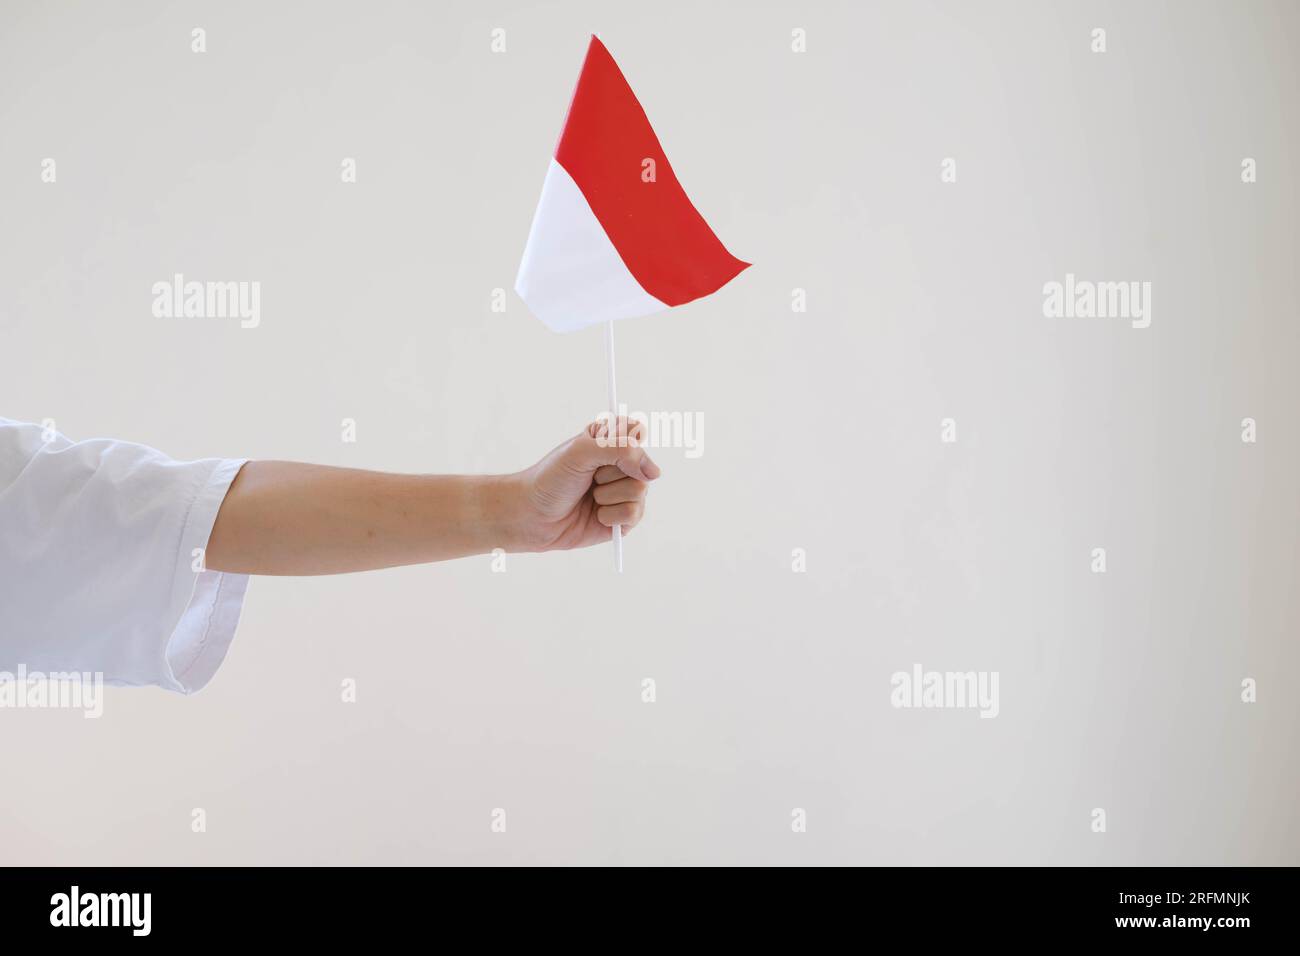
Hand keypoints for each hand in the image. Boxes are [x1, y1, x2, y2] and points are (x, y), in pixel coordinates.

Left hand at [511, 418, 660, 551]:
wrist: (532, 516)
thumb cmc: (551, 479)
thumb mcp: (581, 452)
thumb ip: (620, 449)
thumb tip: (653, 472)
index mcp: (609, 441)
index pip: (636, 433)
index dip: (625, 445)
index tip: (601, 452)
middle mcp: (620, 465)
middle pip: (642, 466)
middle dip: (610, 475)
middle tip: (588, 478)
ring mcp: (623, 492)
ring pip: (639, 492)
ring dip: (609, 496)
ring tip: (590, 498)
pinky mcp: (623, 518)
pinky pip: (634, 514)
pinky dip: (610, 516)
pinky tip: (595, 515)